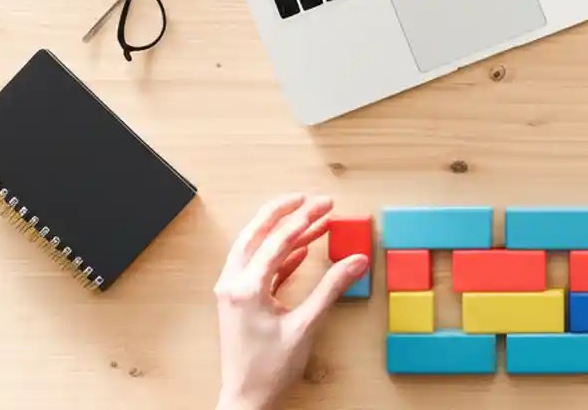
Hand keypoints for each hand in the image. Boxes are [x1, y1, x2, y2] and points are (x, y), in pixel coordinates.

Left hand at [214, 194, 368, 409]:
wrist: (245, 399)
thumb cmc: (269, 369)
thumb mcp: (306, 326)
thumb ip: (331, 289)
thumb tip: (356, 261)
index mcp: (246, 287)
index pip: (279, 240)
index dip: (305, 218)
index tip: (326, 205)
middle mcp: (233, 284)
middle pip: (256, 234)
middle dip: (283, 212)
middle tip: (307, 198)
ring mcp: (231, 292)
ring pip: (252, 247)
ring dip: (279, 231)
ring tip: (308, 219)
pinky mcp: (237, 301)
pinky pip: (255, 266)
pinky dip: (277, 255)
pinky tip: (300, 251)